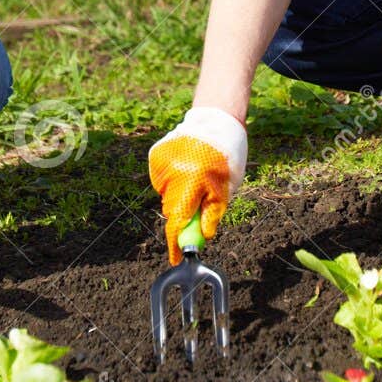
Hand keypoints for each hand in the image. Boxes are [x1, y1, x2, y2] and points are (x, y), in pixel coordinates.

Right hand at [148, 106, 245, 264]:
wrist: (214, 122)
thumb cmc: (226, 158)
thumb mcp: (225, 190)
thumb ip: (211, 215)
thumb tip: (201, 238)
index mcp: (192, 182)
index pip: (178, 222)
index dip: (176, 244)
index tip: (176, 259)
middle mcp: (171, 173)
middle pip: (171, 210)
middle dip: (182, 216)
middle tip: (197, 206)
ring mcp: (160, 164)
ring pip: (166, 195)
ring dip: (178, 196)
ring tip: (195, 177)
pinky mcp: (155, 156)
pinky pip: (162, 180)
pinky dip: (172, 181)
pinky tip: (185, 167)